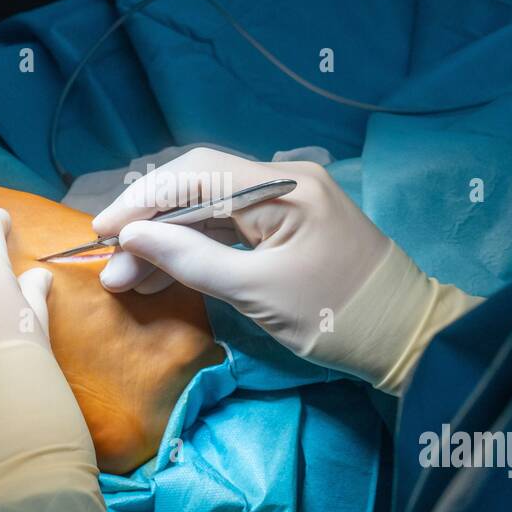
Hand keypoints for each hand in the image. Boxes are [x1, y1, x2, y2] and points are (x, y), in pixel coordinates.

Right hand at [94, 148, 456, 390]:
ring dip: (168, 241)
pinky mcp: (288, 230)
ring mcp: (287, 204)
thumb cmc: (338, 315)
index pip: (196, 174)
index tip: (102, 232)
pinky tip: (163, 275)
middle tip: (112, 266)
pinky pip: (230, 230)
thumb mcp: (258, 292)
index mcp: (283, 186)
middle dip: (150, 224)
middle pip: (198, 188)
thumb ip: (192, 260)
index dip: (143, 200)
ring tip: (129, 279)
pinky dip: (196, 251)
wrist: (408, 338)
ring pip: (210, 212)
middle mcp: (283, 182)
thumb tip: (132, 237)